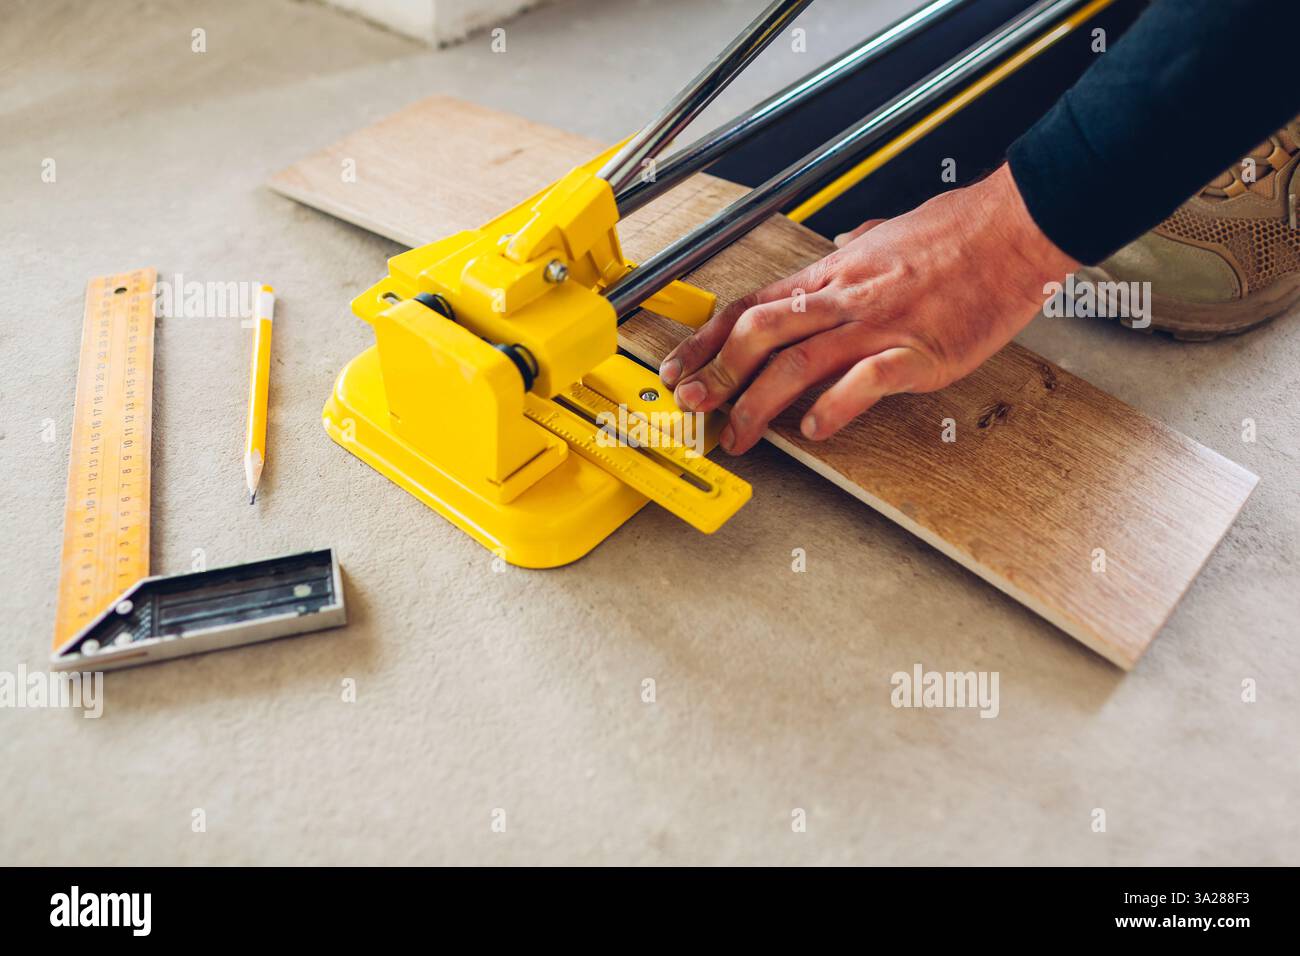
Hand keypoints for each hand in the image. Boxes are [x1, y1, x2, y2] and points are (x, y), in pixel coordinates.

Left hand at [657, 164, 1076, 453]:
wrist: (1012, 232)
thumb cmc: (957, 234)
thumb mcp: (886, 236)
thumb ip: (852, 256)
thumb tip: (835, 256)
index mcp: (833, 274)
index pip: (752, 306)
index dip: (709, 340)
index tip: (682, 367)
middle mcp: (844, 299)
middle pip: (760, 335)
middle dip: (719, 374)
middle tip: (695, 407)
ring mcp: (878, 326)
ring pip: (797, 362)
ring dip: (759, 404)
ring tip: (741, 435)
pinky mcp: (916, 353)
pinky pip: (864, 382)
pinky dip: (834, 407)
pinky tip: (816, 430)